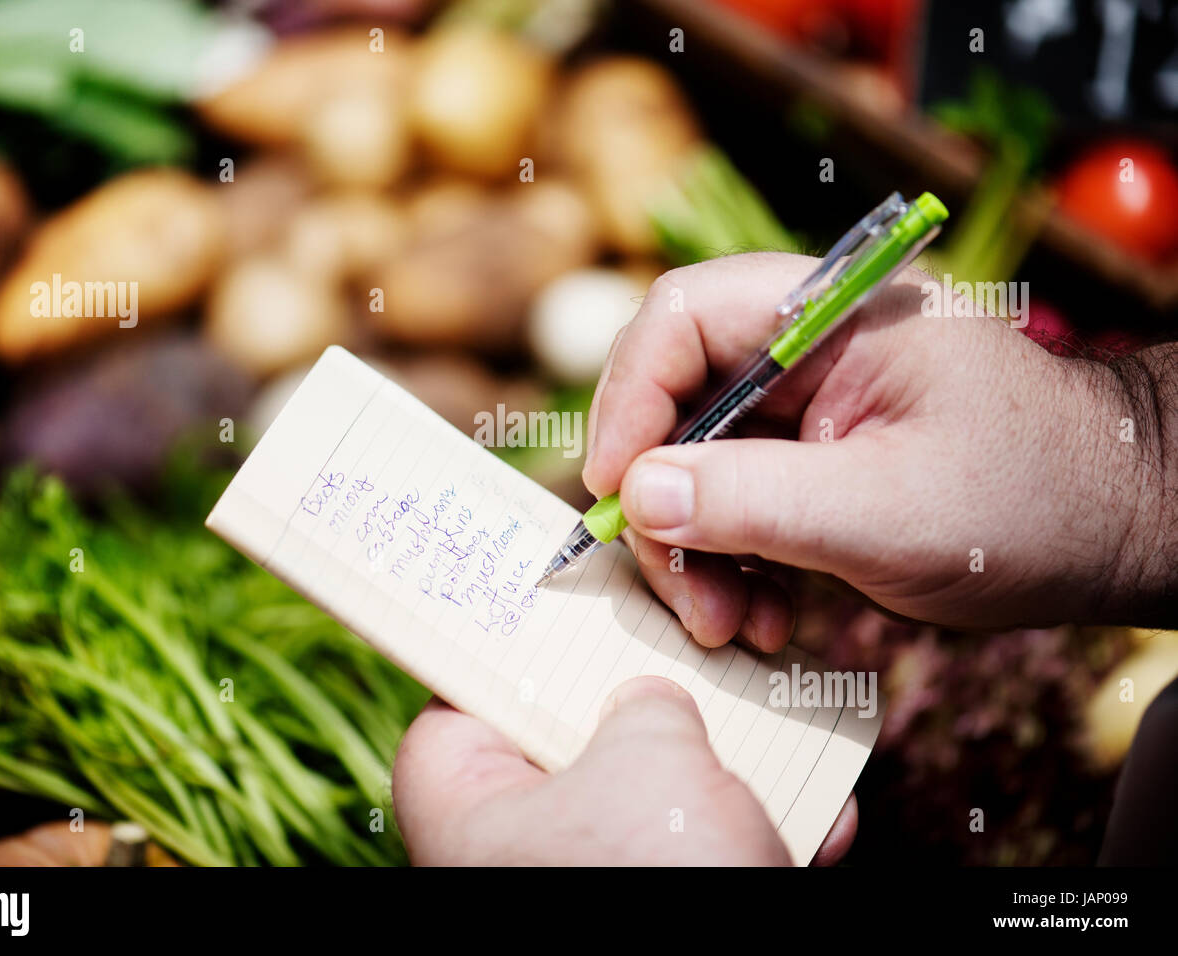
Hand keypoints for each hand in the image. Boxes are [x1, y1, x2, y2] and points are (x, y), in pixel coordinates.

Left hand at [392, 676, 855, 865]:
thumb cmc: (647, 878)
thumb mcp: (649, 758)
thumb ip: (643, 700)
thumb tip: (651, 698)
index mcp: (464, 796)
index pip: (468, 685)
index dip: (524, 634)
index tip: (578, 590)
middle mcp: (511, 841)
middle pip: (576, 730)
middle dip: (659, 700)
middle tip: (710, 652)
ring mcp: (580, 874)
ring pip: (651, 794)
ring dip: (732, 769)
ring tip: (792, 733)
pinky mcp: (647, 896)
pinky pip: (695, 851)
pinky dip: (756, 833)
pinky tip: (818, 815)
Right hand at [585, 252, 1169, 639]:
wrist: (1119, 533)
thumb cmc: (1034, 501)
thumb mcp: (888, 510)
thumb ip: (757, 500)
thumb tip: (636, 495)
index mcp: (829, 314)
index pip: (682, 317)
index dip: (628, 398)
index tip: (614, 490)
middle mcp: (806, 348)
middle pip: (675, 400)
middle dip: (663, 502)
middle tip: (682, 592)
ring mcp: (808, 407)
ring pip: (696, 462)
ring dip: (695, 549)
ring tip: (730, 624)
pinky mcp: (812, 461)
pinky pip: (735, 502)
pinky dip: (733, 563)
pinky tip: (762, 616)